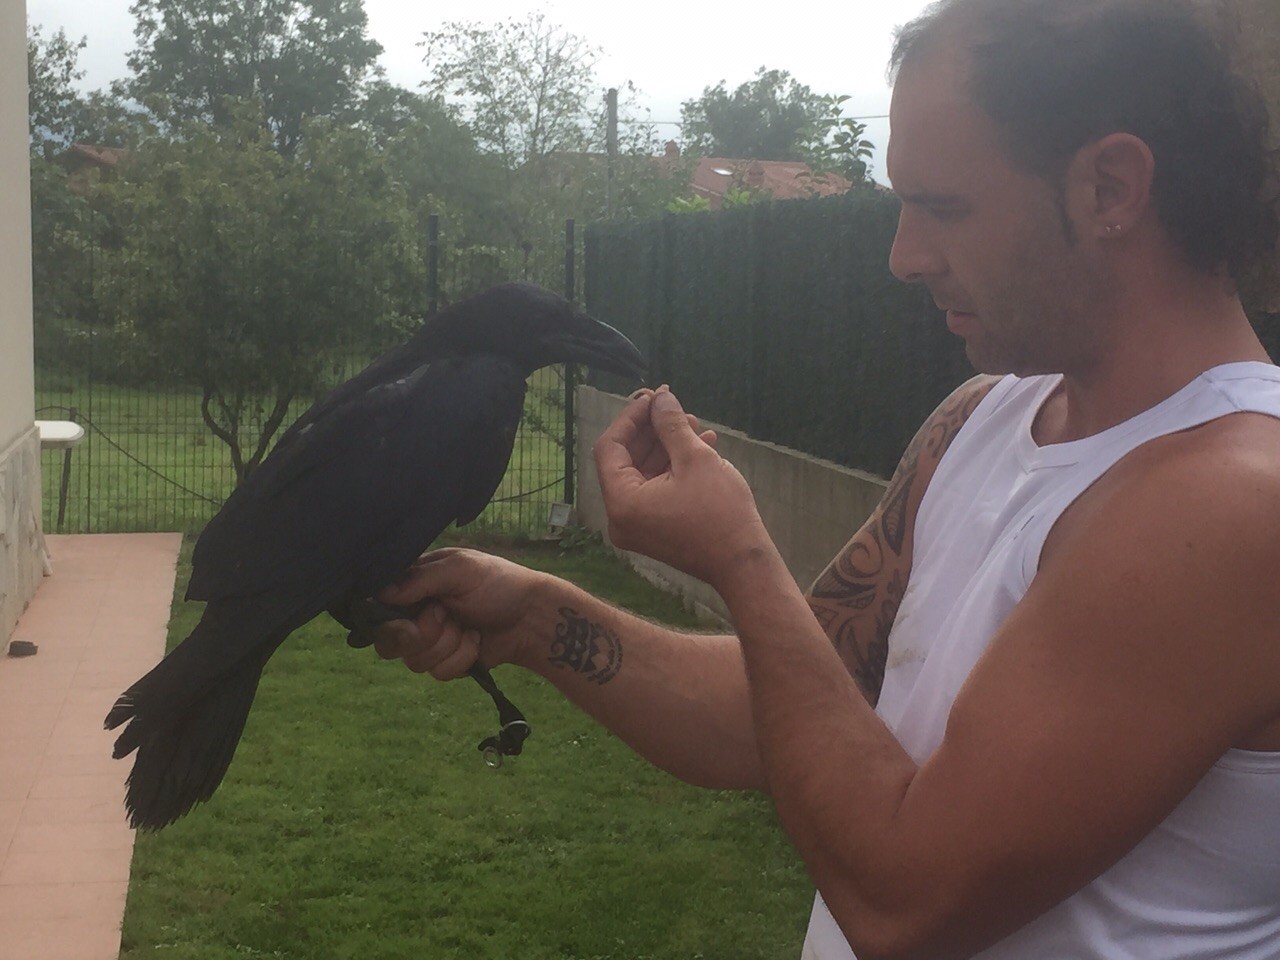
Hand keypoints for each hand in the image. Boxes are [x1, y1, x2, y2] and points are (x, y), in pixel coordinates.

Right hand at [370, 548, 542, 679]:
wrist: (531, 618)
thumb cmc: (499, 584)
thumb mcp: (460, 570)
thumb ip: (419, 579)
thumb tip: (381, 593)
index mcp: (414, 585)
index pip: (377, 608)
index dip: (391, 618)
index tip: (414, 614)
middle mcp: (415, 614)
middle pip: (389, 642)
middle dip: (422, 635)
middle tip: (446, 618)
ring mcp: (430, 641)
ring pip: (415, 661)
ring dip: (449, 645)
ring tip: (469, 627)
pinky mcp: (446, 663)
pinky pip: (438, 673)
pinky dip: (462, 659)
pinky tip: (476, 642)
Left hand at [593, 388, 772, 588]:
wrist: (744, 564)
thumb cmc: (720, 512)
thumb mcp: (695, 458)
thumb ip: (671, 424)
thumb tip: (660, 397)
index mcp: (621, 502)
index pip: (610, 447)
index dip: (631, 417)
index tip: (654, 398)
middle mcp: (621, 517)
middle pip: (625, 460)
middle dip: (651, 431)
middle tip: (676, 408)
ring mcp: (638, 527)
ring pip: (643, 474)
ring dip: (666, 446)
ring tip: (695, 424)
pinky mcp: (655, 530)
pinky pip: (656, 490)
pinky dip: (672, 468)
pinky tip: (702, 446)